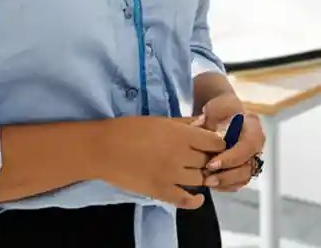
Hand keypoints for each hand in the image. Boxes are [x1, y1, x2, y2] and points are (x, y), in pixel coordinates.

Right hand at [93, 116, 228, 208]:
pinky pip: (185, 199)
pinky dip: (194, 200)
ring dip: (200, 176)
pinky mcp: (160, 190)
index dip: (217, 144)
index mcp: (181, 135)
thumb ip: (184, 122)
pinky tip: (197, 197)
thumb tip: (204, 120)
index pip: (215, 142)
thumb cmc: (129, 129)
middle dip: (209, 160)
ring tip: (195, 173)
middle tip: (203, 159)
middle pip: (208, 161)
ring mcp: (171, 174)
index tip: (212, 145)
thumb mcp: (160, 120)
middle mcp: (181, 155)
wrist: (103, 149)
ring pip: (200, 179)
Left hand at [191, 94, 265, 191]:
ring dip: (226, 182)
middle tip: (207, 178)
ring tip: (207, 182)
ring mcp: (251, 158)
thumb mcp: (216, 105)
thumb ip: (211, 114)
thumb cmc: (221, 109)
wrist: (223, 115)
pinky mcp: (244, 168)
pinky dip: (225, 186)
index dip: (233, 157)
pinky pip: (239, 183)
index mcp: (253, 128)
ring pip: (244, 177)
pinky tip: (211, 184)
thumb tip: (200, 127)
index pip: (249, 145)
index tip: (211, 164)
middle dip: (228, 175)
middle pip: (249, 166)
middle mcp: (256, 145)